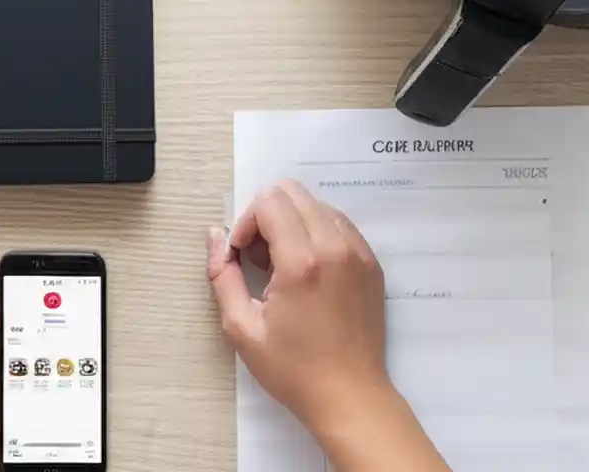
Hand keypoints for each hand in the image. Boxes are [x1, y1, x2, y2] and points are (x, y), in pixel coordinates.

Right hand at [206, 181, 387, 428]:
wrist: (350, 396)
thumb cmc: (294, 369)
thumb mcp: (242, 328)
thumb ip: (222, 275)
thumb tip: (216, 236)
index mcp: (303, 262)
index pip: (270, 201)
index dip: (246, 223)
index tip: (242, 256)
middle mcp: (336, 247)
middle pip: (294, 192)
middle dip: (267, 217)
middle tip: (261, 259)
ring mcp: (360, 253)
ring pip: (317, 205)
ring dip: (293, 223)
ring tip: (284, 267)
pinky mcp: (372, 263)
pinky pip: (340, 225)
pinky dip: (317, 234)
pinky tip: (309, 271)